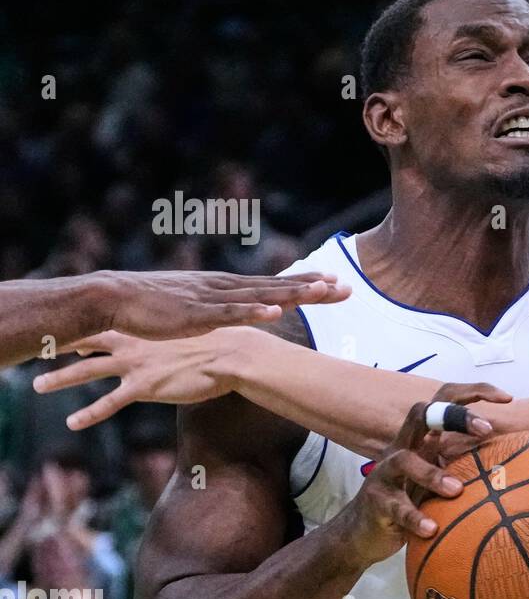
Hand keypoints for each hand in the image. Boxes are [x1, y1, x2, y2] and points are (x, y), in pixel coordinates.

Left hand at [32, 328, 244, 429]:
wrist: (232, 354)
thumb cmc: (222, 344)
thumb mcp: (193, 332)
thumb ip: (175, 336)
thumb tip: (180, 338)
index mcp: (145, 329)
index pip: (104, 325)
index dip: (83, 328)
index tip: (67, 332)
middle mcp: (134, 344)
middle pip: (86, 342)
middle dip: (59, 345)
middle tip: (38, 349)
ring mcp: (136, 365)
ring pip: (87, 371)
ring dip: (60, 378)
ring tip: (37, 385)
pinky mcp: (144, 387)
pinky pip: (109, 402)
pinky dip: (89, 413)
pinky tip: (72, 423)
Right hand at [100, 270, 350, 339]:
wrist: (112, 297)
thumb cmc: (152, 306)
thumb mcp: (195, 308)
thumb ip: (218, 311)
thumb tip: (235, 316)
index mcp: (226, 287)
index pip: (273, 284)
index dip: (305, 282)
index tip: (334, 282)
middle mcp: (224, 287)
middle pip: (276, 286)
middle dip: (312, 287)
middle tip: (346, 287)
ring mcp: (211, 299)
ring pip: (259, 296)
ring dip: (291, 293)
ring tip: (322, 291)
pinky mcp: (194, 313)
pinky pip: (228, 314)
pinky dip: (252, 312)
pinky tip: (274, 312)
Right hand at [334, 396, 493, 569]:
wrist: (363, 535)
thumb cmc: (410, 503)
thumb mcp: (438, 482)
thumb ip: (463, 467)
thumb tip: (514, 460)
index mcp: (420, 441)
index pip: (443, 402)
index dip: (473, 393)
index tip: (507, 398)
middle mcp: (401, 448)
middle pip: (422, 415)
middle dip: (454, 416)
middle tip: (486, 430)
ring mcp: (385, 473)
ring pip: (405, 460)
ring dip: (432, 474)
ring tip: (457, 490)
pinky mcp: (376, 502)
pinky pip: (396, 507)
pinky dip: (416, 518)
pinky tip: (432, 528)